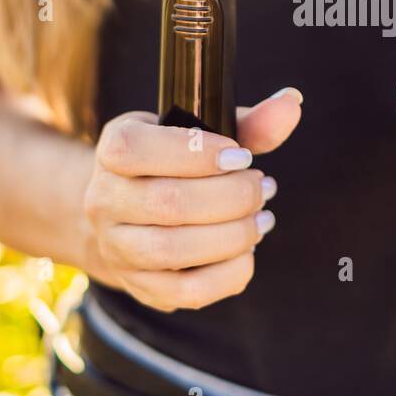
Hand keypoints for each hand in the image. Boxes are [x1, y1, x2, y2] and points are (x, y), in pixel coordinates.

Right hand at [81, 88, 302, 311]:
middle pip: (168, 203)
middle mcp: (104, 200)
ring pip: (174, 250)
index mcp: (114, 150)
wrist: (131, 216)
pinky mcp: (142, 286)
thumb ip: (247, 123)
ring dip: (234, 235)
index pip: (135, 148)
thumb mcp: (200, 134)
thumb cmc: (176, 165)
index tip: (241, 156)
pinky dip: (230, 273)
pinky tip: (247, 251)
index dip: (196, 152)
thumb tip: (291, 103)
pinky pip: (188, 292)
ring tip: (261, 219)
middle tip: (263, 188)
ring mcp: (117, 249)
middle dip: (232, 196)